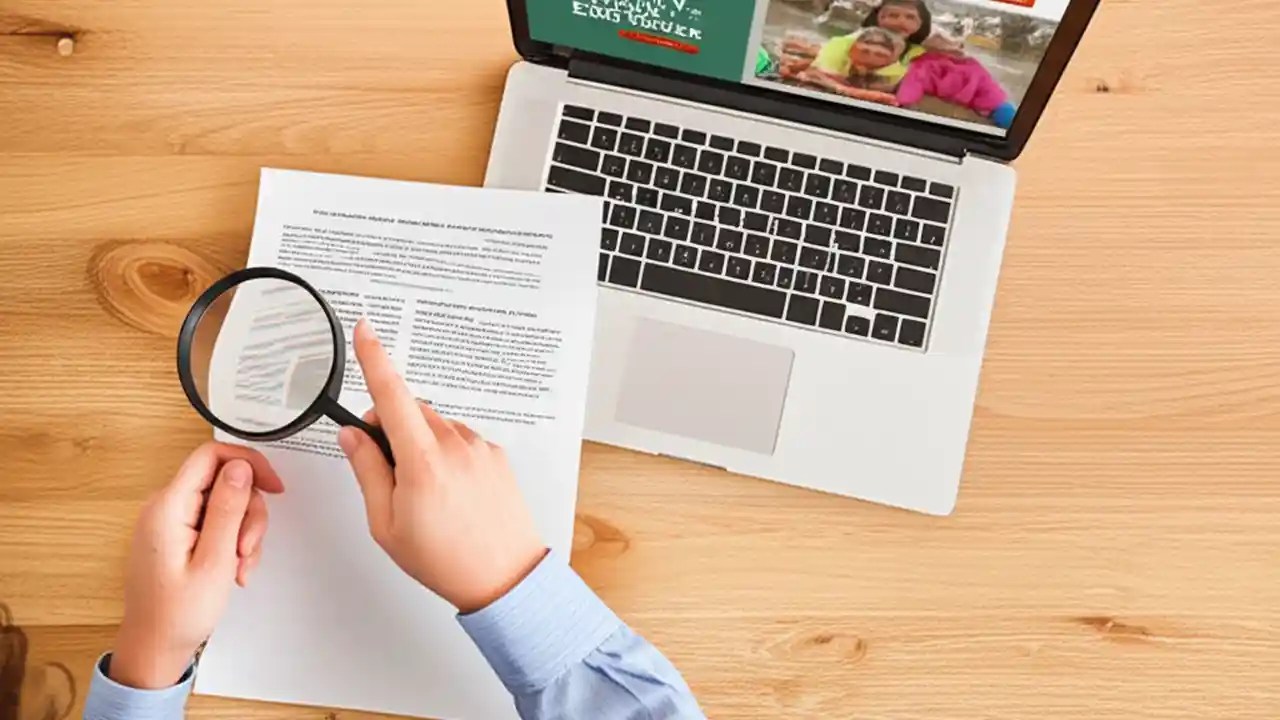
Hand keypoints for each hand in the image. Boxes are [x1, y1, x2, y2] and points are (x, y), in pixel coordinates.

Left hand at [110, 442, 283, 688]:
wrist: (155, 646)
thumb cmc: (178, 613)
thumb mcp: (214, 560)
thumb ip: (228, 508)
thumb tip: (240, 466)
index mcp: (168, 507)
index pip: (211, 455)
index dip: (248, 463)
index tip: (273, 485)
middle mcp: (164, 506)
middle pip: (224, 481)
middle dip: (248, 513)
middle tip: (248, 547)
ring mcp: (170, 520)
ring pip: (225, 502)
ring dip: (243, 531)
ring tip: (239, 566)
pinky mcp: (177, 532)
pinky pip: (215, 520)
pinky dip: (231, 541)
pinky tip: (232, 567)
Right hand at [337, 319, 545, 613]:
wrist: (505, 578)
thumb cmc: (445, 559)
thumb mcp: (387, 523)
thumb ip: (367, 471)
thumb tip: (353, 435)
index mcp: (423, 461)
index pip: (391, 395)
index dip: (374, 358)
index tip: (365, 330)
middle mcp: (456, 446)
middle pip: (410, 411)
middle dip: (391, 428)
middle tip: (386, 472)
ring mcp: (480, 448)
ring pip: (436, 426)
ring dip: (420, 444)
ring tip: (425, 494)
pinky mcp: (496, 455)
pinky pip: (460, 441)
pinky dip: (446, 455)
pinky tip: (450, 492)